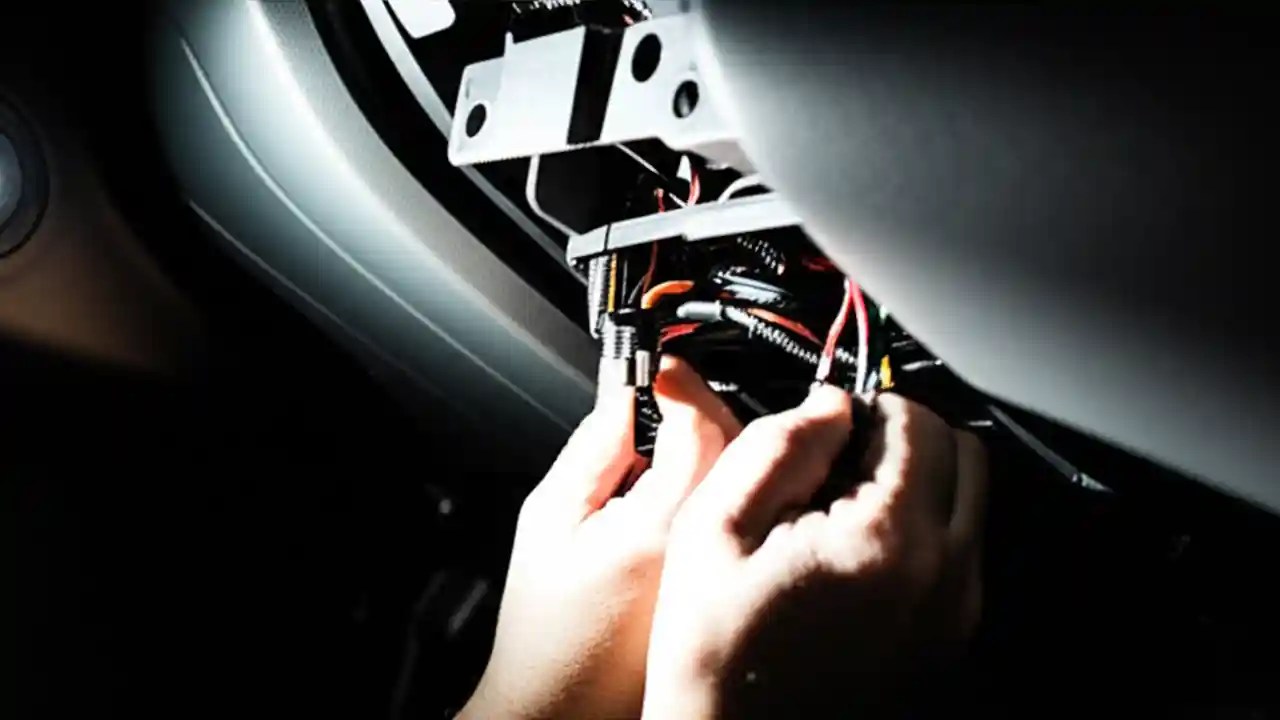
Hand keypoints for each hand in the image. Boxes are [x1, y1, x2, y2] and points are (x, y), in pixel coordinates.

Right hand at [459, 358, 740, 719]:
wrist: (563, 705)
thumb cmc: (546, 628)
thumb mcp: (547, 519)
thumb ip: (592, 450)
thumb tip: (627, 397)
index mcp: (662, 529)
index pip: (702, 427)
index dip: (680, 385)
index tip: (658, 373)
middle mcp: (716, 554)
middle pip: (742, 448)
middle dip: (708, 409)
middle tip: (668, 400)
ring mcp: (737, 579)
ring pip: (759, 484)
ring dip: (729, 446)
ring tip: (679, 445)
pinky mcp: (743, 596)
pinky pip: (761, 524)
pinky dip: (740, 491)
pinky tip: (702, 495)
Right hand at [643, 389, 987, 718]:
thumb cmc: (715, 652)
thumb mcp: (714, 527)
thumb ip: (780, 445)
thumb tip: (829, 403)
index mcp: (888, 540)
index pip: (918, 421)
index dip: (867, 406)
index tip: (828, 428)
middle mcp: (943, 577)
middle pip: (965, 453)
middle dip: (906, 438)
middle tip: (840, 463)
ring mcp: (954, 615)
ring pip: (969, 500)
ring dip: (918, 483)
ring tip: (841, 513)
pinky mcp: (948, 640)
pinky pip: (957, 552)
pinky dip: (919, 531)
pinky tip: (851, 556)